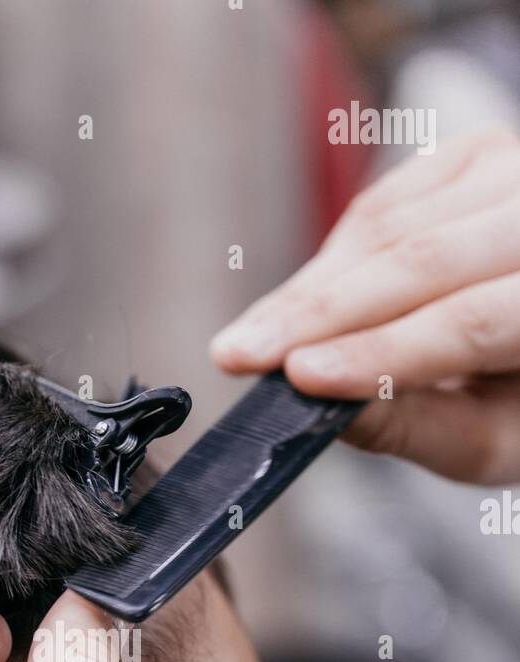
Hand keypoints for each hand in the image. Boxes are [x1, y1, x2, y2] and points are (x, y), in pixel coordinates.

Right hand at [211, 124, 519, 484]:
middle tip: (237, 355)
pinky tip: (293, 308)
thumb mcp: (492, 439)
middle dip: (317, 312)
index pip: (468, 321)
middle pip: (421, 261)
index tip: (296, 378)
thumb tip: (326, 412)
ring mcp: (513, 171)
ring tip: (247, 342)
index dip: (376, 350)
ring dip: (308, 289)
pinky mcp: (474, 155)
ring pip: (390, 227)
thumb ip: (417, 427)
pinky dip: (330, 260)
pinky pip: (380, 206)